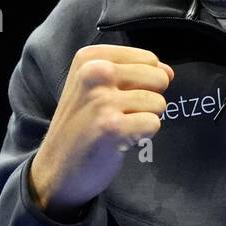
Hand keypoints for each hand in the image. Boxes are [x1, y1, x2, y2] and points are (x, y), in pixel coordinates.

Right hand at [29, 45, 173, 216]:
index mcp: (90, 57)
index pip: (149, 59)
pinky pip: (153, 124)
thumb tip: (169, 72)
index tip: (116, 96)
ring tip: (118, 127)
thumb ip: (136, 73)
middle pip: (159, 78)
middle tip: (120, 114)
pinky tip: (119, 140)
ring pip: (158, 102)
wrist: (56, 168)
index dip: (143, 82)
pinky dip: (142, 136)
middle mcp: (94, 73)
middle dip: (148, 99)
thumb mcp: (99, 88)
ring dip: (144, 119)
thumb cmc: (82, 125)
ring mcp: (102, 100)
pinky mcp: (112, 127)